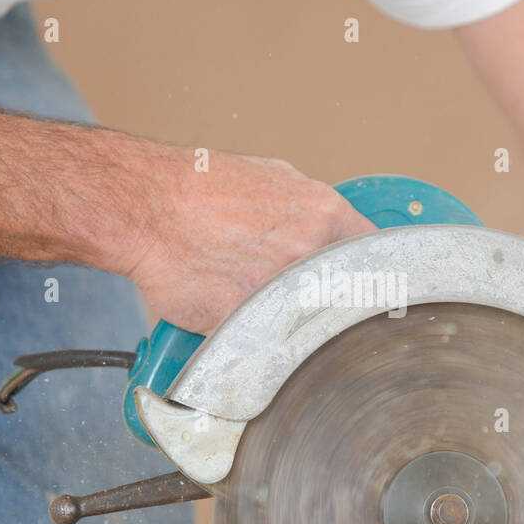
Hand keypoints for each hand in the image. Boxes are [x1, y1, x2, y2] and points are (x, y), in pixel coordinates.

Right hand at [115, 148, 374, 332]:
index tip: (371, 292)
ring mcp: (284, 289)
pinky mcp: (251, 323)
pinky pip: (270, 344)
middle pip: (348, 296)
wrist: (146, 207)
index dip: (373, 278)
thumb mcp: (273, 179)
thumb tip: (329, 229)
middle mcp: (313, 252)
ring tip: (263, 306)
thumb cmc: (200, 189)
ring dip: (296, 324)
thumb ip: (309, 211)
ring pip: (311, 325)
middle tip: (307, 303)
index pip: (377, 258)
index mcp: (325, 215)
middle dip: (333, 304)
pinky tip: (238, 320)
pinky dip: (258, 340)